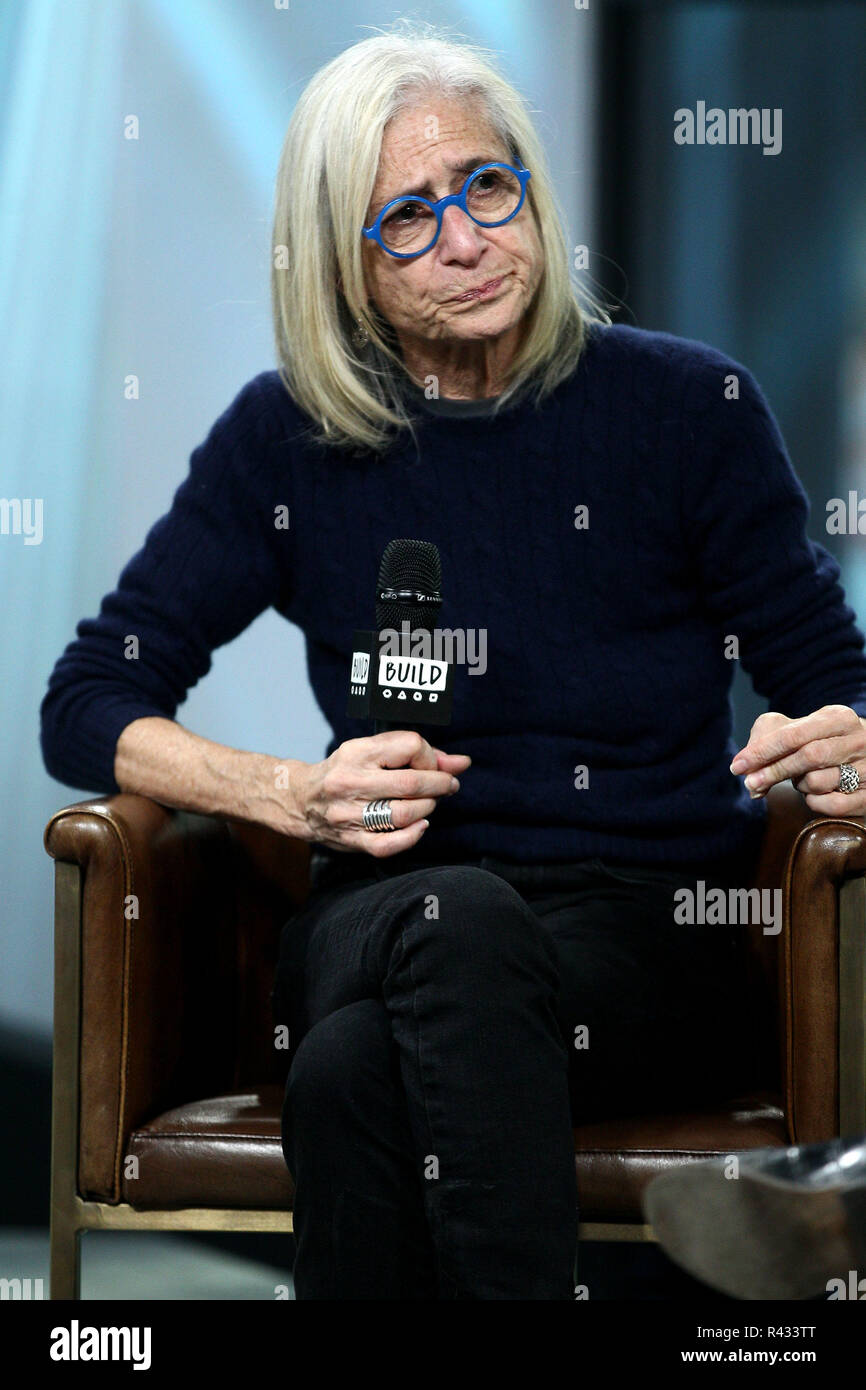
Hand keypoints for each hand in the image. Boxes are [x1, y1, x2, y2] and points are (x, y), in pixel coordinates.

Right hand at [296, 730, 470, 856]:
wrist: (300, 799)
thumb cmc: (343, 771)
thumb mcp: (372, 751)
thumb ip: (415, 754)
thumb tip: (461, 763)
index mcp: (357, 752)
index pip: (410, 746)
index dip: (430, 756)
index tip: (432, 763)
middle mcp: (351, 781)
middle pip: (410, 783)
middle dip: (439, 785)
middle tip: (447, 785)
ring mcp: (349, 814)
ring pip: (403, 814)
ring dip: (427, 808)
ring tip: (429, 802)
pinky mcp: (351, 839)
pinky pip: (388, 845)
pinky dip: (412, 836)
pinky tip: (420, 826)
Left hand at [730, 705, 865, 815]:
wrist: (862, 755)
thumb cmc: (818, 741)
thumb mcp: (794, 729)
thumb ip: (765, 742)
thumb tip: (749, 778)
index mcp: (838, 717)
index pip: (794, 734)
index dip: (762, 751)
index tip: (738, 766)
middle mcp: (858, 740)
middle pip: (807, 757)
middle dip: (773, 772)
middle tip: (750, 783)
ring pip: (819, 782)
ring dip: (800, 785)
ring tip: (802, 779)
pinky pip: (833, 806)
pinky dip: (815, 803)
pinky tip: (815, 794)